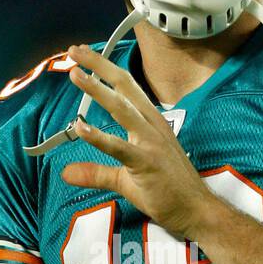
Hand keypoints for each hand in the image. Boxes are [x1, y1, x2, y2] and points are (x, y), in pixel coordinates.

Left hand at [60, 44, 216, 241]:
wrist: (196, 211)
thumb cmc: (169, 191)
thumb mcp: (126, 179)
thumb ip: (96, 172)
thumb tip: (66, 172)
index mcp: (151, 122)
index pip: (126, 87)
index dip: (104, 69)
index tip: (83, 56)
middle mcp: (152, 125)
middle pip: (124, 86)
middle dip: (99, 66)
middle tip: (74, 52)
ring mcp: (151, 143)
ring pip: (121, 108)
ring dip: (97, 90)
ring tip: (76, 74)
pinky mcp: (147, 163)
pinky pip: (120, 147)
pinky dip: (99, 136)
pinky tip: (80, 127)